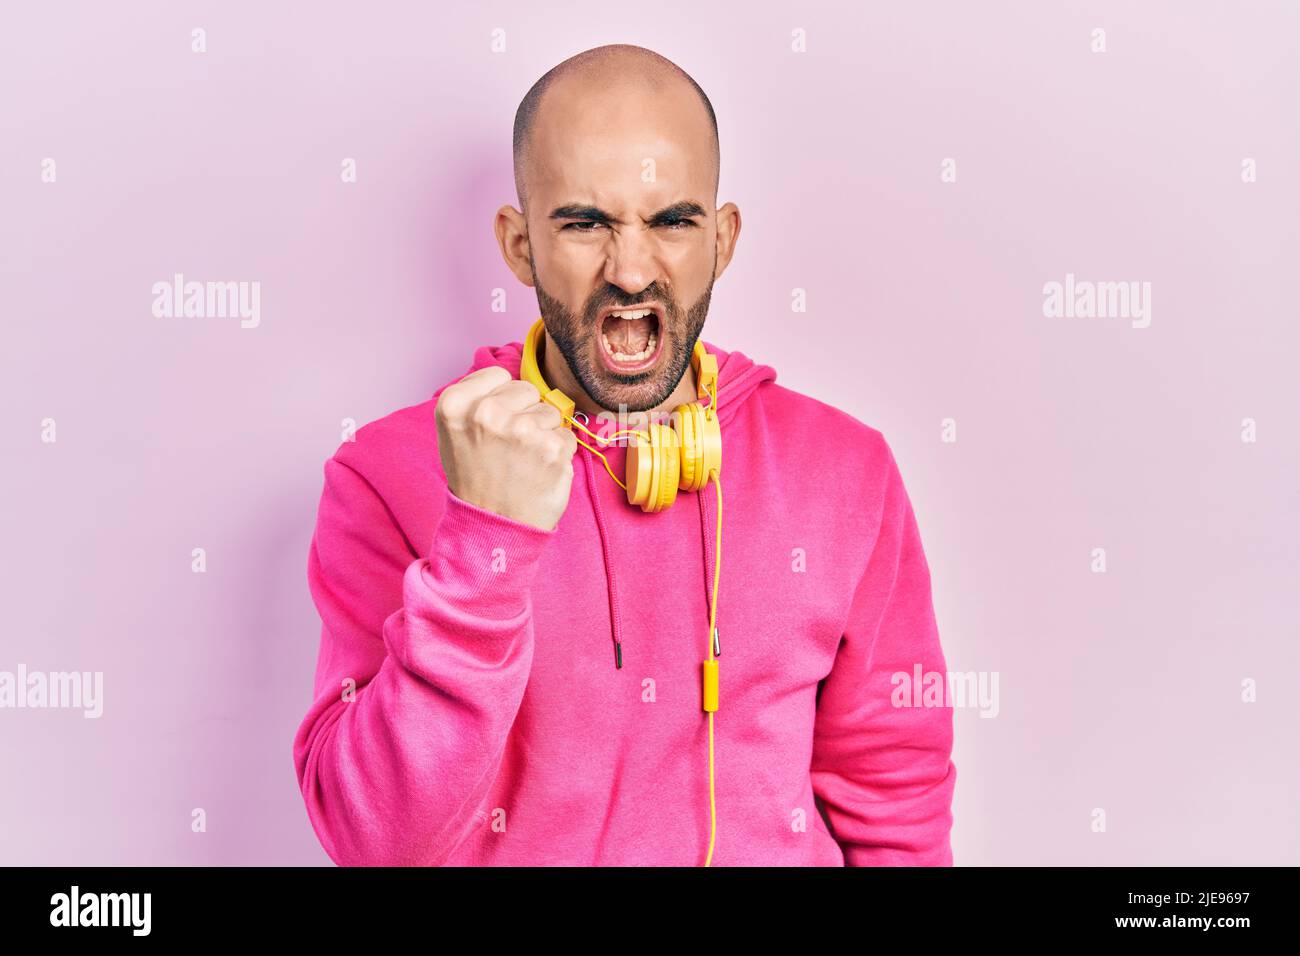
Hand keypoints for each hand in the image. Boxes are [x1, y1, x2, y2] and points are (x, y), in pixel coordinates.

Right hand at [434, 366, 578, 531]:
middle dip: (524, 413)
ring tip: (523, 461)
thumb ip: (476, 400)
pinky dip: (558, 453)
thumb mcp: (455, 434)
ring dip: (543, 434)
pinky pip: (566, 435)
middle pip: (527, 389)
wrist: (492, 528)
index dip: (502, 398)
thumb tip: (511, 380)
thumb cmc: (476, 480)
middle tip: (509, 446)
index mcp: (456, 404)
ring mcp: (521, 429)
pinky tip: (539, 471)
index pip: (499, 374)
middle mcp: (487, 412)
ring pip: (550, 412)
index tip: (494, 422)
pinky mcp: (551, 448)